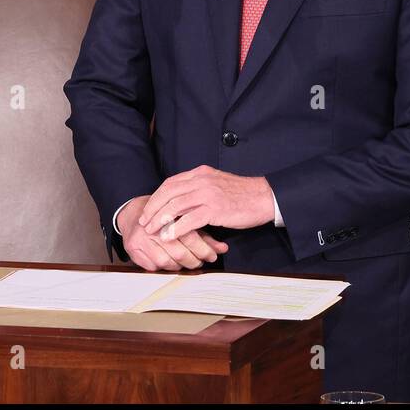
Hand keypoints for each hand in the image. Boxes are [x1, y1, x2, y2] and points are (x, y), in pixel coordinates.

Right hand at [117, 195, 227, 271]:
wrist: (134, 213)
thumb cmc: (165, 218)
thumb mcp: (185, 221)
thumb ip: (204, 235)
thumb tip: (223, 249)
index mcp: (169, 215)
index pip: (189, 236)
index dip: (203, 249)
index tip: (212, 256)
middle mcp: (154, 226)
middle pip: (178, 252)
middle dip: (193, 261)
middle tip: (201, 262)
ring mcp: (141, 238)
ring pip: (165, 261)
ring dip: (179, 266)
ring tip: (187, 262)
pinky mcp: (132, 248)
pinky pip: (152, 266)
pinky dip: (163, 268)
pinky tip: (171, 262)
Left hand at [138, 166, 273, 241]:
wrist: (264, 197)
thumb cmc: (242, 194)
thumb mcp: (217, 184)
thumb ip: (199, 188)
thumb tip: (182, 199)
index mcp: (200, 173)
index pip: (170, 183)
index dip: (156, 196)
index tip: (148, 208)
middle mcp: (201, 180)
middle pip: (168, 193)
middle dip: (152, 208)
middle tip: (144, 222)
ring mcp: (208, 194)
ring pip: (175, 206)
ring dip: (160, 219)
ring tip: (152, 230)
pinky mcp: (215, 209)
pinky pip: (189, 219)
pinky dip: (175, 228)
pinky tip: (169, 236)